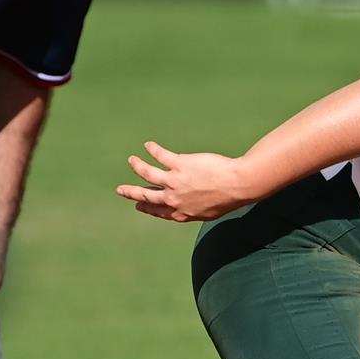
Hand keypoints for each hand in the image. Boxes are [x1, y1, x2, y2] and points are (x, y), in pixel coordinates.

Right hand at [116, 142, 254, 222]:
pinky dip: (152, 149)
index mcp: (182, 213)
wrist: (238, 185)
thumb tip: (192, 205)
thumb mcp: (210, 211)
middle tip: (121, 190)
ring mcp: (174, 181)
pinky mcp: (179, 164)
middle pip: (146, 195)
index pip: (159, 211)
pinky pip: (160, 155)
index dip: (147, 208)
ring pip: (147, 173)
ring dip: (137, 166)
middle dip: (132, 193)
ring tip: (132, 160)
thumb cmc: (230, 198)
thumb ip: (195, 209)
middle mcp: (174, 199)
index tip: (139, 205)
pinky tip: (148, 145)